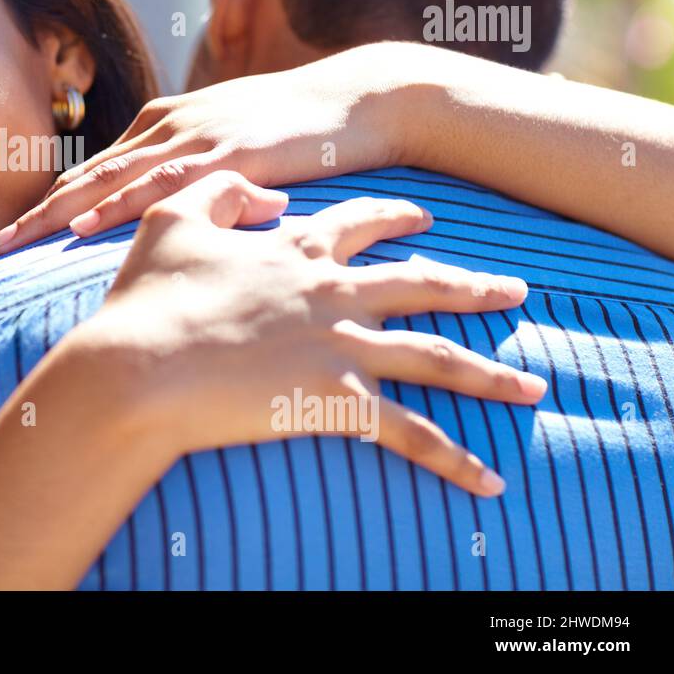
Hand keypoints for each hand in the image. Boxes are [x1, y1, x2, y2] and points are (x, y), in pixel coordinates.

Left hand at [0, 45, 404, 253]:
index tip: (10, 239)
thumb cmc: (296, 131)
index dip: (47, 208)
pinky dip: (117, 206)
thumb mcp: (231, 151)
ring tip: (13, 244)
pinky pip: (160, 185)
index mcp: (160, 128)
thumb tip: (167, 222)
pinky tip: (84, 227)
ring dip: (56, 215)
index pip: (91, 176)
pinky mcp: (224, 152)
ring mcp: (192, 138)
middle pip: (84, 179)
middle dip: (34, 214)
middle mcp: (164, 128)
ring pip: (108, 182)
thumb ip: (192, 178)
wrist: (359, 99)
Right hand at [75, 169, 544, 497]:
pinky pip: (410, 436)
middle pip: (423, 285)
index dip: (395, 217)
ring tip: (534, 386)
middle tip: (515, 292)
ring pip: (437, 359)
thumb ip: (223, 193)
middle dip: (473, 288)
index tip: (425, 216)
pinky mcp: (337, 402)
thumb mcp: (173, 219)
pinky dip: (453, 459)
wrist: (139, 366)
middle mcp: (334, 294)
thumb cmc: (148, 296)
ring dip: (489, 374)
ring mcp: (341, 347)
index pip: (362, 223)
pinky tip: (489, 479)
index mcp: (297, 249)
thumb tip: (268, 196)